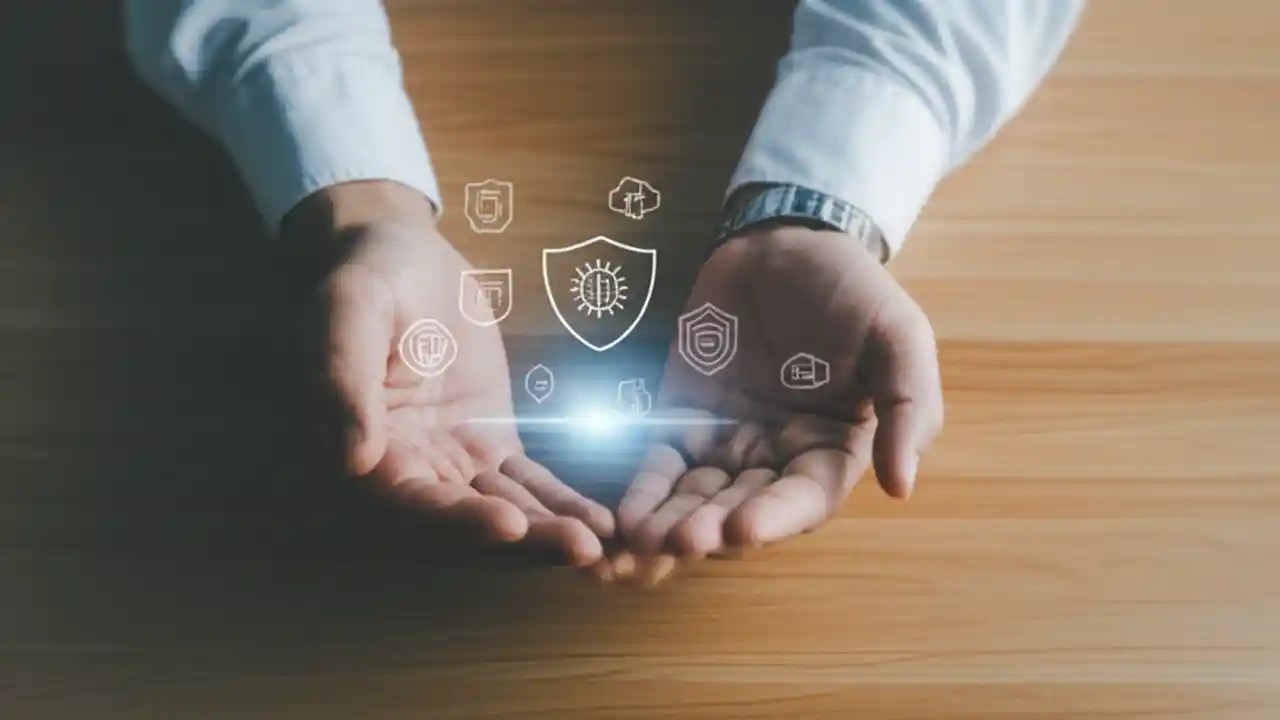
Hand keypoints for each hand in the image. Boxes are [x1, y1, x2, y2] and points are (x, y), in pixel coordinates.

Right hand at [291, 181, 613, 564]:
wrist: (401, 253)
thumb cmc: (366, 274)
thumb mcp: (348, 308)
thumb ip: (344, 378)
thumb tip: (354, 461)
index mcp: (363, 448)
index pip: (410, 500)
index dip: (457, 519)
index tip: (508, 523)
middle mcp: (407, 469)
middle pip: (464, 521)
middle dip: (522, 539)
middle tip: (578, 548)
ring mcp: (452, 459)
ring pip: (502, 508)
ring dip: (549, 530)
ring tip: (599, 544)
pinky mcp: (489, 442)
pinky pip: (527, 482)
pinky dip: (561, 503)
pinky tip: (602, 522)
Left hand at [616, 226, 942, 561]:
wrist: (786, 239)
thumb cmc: (852, 289)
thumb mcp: (899, 337)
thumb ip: (905, 408)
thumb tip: (902, 486)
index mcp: (834, 449)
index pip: (806, 497)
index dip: (775, 517)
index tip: (743, 528)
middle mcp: (779, 457)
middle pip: (744, 506)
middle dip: (713, 527)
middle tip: (683, 539)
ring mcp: (727, 439)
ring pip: (699, 495)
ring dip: (673, 521)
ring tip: (645, 539)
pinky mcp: (682, 416)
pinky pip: (662, 463)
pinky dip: (645, 491)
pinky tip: (627, 519)